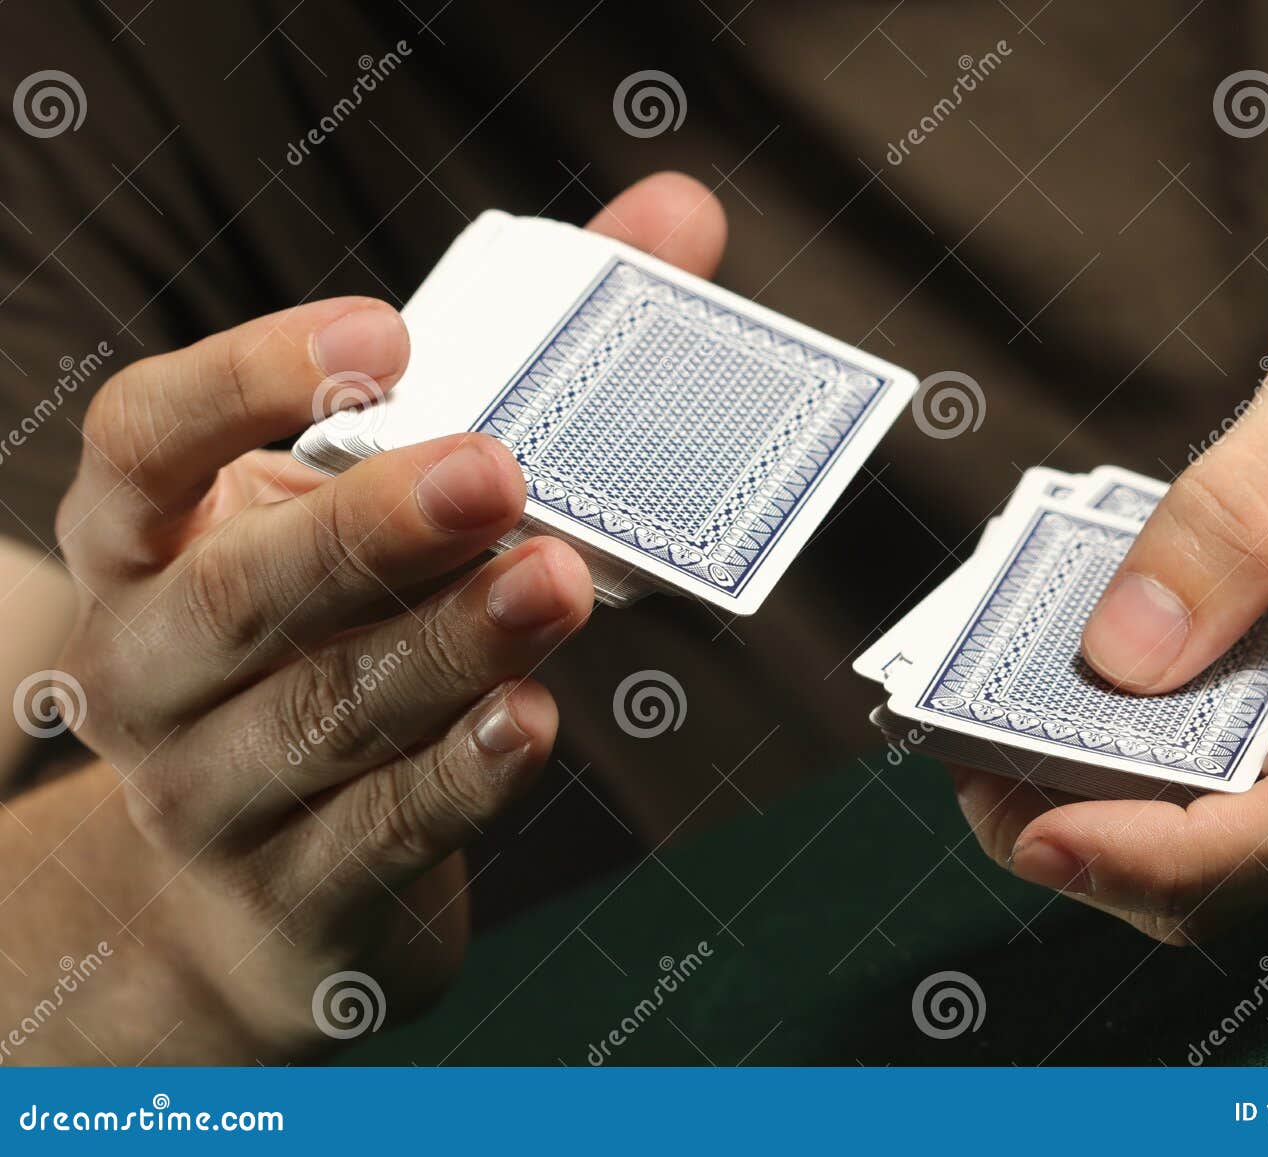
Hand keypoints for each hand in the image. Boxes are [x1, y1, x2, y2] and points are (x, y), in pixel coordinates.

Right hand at [38, 173, 726, 1057]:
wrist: (264, 892)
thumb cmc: (341, 646)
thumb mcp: (388, 508)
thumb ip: (531, 357)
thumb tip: (678, 218)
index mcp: (153, 540)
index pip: (146, 439)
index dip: (246, 377)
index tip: (384, 331)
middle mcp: (154, 663)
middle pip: (239, 589)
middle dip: (371, 527)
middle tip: (496, 468)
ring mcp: (211, 792)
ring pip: (324, 712)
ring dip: (445, 645)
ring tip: (554, 584)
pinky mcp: (296, 894)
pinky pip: (377, 832)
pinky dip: (457, 776)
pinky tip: (528, 721)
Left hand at [954, 227, 1267, 942]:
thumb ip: (1233, 513)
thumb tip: (1121, 658)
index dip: (1158, 853)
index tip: (1031, 829)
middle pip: (1267, 866)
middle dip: (1107, 850)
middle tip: (973, 768)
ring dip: (1131, 827)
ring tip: (1010, 742)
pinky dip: (1183, 790)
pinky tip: (1106, 721)